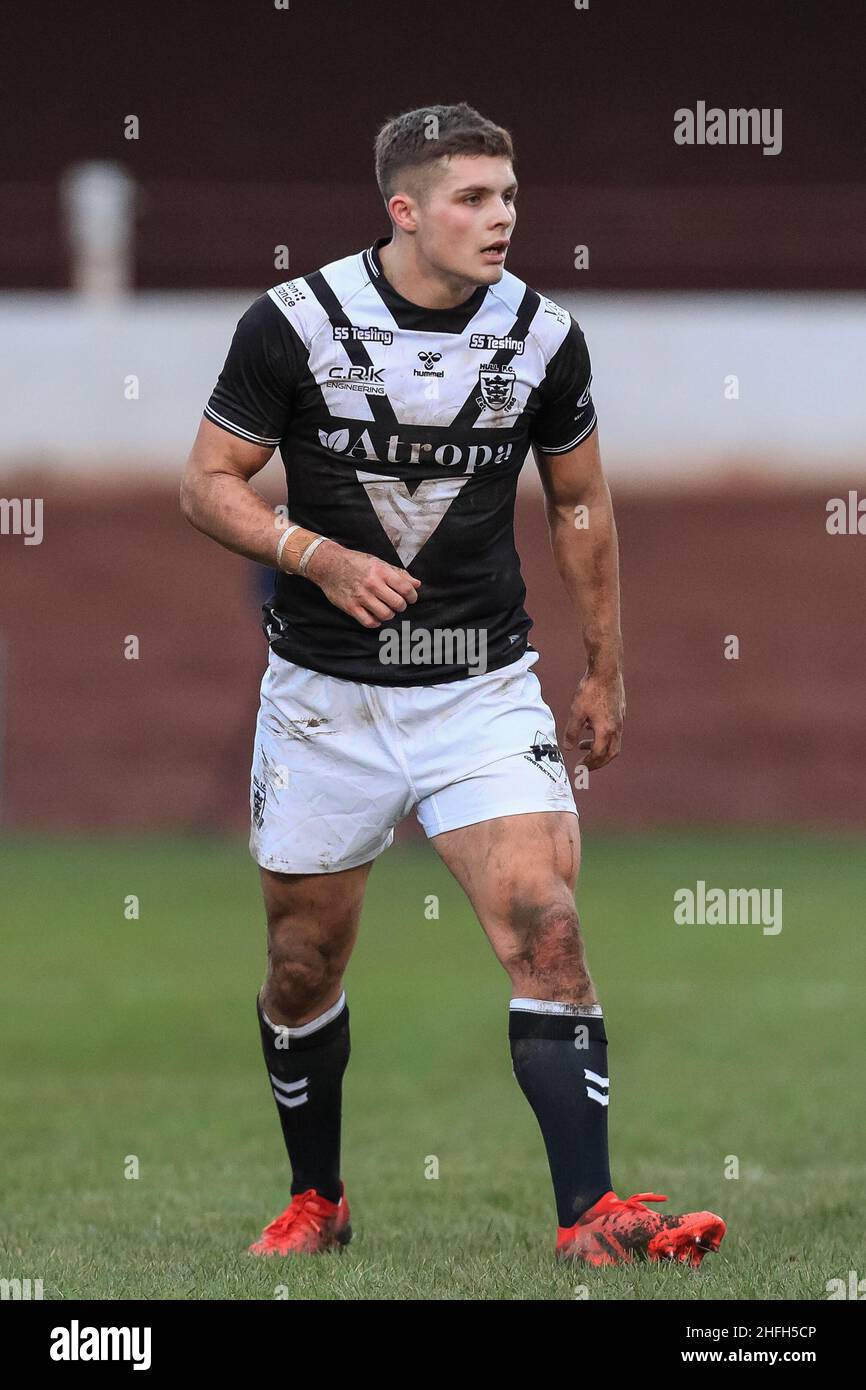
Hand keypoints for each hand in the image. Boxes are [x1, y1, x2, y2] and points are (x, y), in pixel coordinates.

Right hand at [304, 540, 420, 627]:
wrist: (328, 565)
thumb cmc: (355, 563)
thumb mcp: (378, 563)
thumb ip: (398, 574)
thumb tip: (417, 584)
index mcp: (381, 571)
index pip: (405, 588)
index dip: (412, 596)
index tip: (411, 598)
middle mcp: (372, 584)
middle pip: (397, 603)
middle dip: (401, 606)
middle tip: (397, 604)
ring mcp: (361, 597)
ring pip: (385, 614)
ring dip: (389, 614)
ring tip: (386, 609)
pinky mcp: (350, 607)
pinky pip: (369, 622)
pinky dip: (375, 622)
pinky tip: (375, 616)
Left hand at [562, 669, 624, 771]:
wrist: (607, 670)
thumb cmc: (591, 690)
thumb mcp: (576, 712)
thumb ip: (571, 731)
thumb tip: (567, 747)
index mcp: (606, 730)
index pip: (598, 755)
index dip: (589, 764)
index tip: (579, 767)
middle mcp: (616, 728)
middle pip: (611, 754)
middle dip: (598, 763)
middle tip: (585, 765)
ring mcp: (620, 720)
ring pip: (614, 743)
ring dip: (600, 749)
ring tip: (583, 746)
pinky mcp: (621, 712)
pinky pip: (615, 731)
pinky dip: (604, 737)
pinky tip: (590, 728)